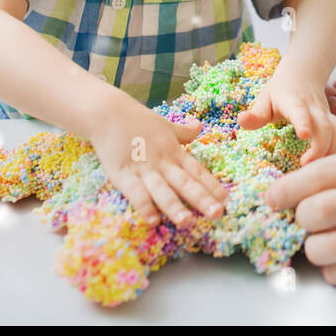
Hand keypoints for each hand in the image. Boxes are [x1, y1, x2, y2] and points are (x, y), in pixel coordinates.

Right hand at [88, 96, 229, 228]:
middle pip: (185, 183)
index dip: (212, 186)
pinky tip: (152, 220)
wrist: (108, 112)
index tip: (227, 200)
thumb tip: (200, 126)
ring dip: (175, 207)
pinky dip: (144, 206)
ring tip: (187, 223)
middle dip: (202, 199)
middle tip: (218, 214)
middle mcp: (163, 162)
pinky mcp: (122, 174)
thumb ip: (183, 132)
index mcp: (174, 151)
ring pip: (162, 190)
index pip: (197, 171)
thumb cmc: (138, 121)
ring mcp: (143, 169)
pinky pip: (135, 192)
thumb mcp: (165, 125)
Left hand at [238, 70, 335, 165]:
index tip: (304, 135)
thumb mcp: (264, 98)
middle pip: (325, 126)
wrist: (303, 75)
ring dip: (330, 152)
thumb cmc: (280, 91)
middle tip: (304, 165)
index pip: (301, 111)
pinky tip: (323, 163)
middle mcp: (314, 108)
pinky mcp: (332, 122)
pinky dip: (335, 151)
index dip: (304, 123)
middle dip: (320, 148)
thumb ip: (256, 113)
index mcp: (294, 101)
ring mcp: (326, 115)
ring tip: (315, 169)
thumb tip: (242, 121)